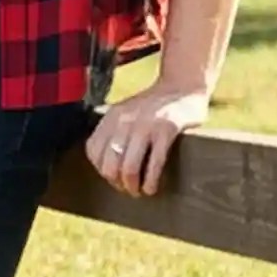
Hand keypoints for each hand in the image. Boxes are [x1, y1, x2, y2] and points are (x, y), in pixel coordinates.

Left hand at [85, 83, 209, 196]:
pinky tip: (152, 187)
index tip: (114, 178)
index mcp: (112, 116)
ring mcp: (146, 124)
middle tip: (128, 189)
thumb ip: (114, 132)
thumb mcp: (126, 113)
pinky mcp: (167, 129)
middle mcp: (125, 120)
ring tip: (140, 191)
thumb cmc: (154, 106)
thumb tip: (107, 168)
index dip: (101, 170)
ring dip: (133, 186)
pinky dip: (151, 181)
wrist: (183, 85)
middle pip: (109, 164)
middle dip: (117, 183)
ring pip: (129, 167)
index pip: (93, 151)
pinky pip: (154, 163)